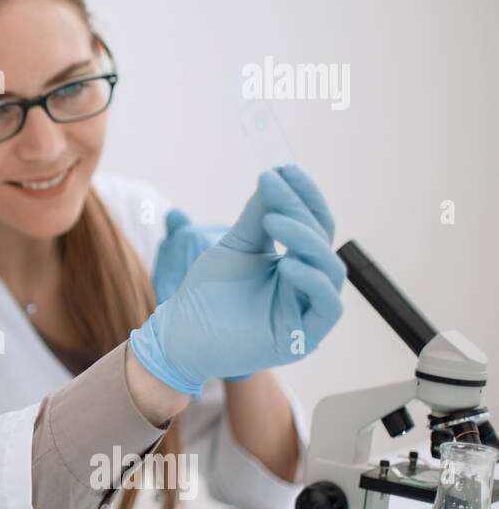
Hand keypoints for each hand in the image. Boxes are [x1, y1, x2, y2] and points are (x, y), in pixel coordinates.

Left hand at [128, 165, 344, 395]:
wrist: (179, 335)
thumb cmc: (206, 295)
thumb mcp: (234, 247)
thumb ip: (257, 216)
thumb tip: (276, 178)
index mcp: (295, 263)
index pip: (313, 225)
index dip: (304, 196)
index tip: (286, 169)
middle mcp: (307, 286)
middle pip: (322, 241)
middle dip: (300, 211)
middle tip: (274, 187)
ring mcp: (307, 312)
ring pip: (330, 270)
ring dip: (304, 240)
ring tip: (273, 220)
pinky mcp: (302, 338)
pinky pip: (326, 306)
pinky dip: (312, 281)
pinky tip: (286, 264)